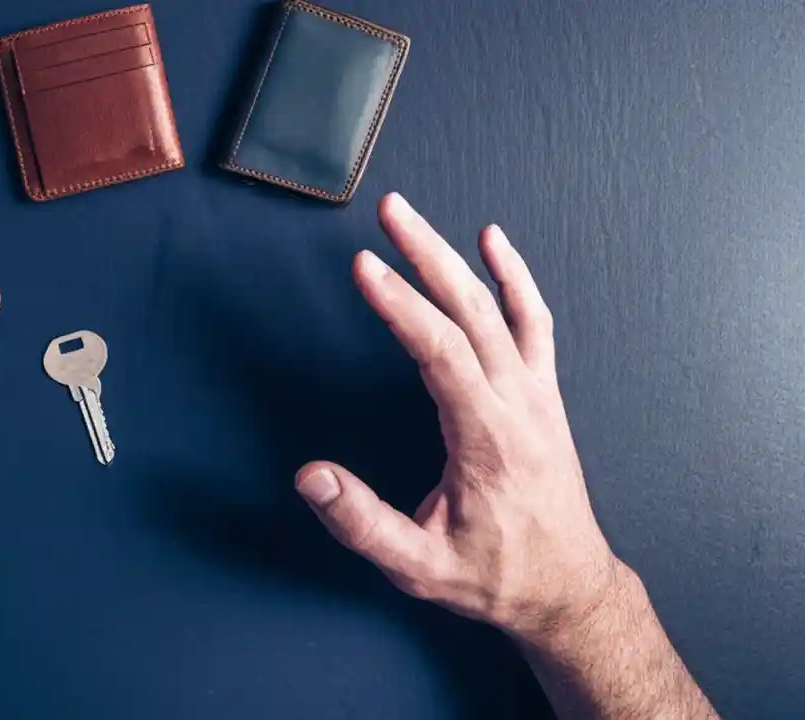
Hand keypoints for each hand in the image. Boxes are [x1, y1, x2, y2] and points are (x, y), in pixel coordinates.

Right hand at [296, 193, 617, 641]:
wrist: (568, 589)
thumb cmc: (494, 578)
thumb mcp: (420, 568)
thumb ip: (363, 524)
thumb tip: (310, 476)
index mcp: (489, 440)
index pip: (442, 353)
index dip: (401, 306)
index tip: (364, 267)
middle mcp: (520, 405)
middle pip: (472, 311)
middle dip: (426, 255)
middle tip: (388, 212)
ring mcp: (537, 394)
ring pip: (500, 307)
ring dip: (456, 257)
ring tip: (414, 217)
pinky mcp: (542, 393)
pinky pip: (533, 320)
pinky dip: (515, 276)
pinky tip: (492, 241)